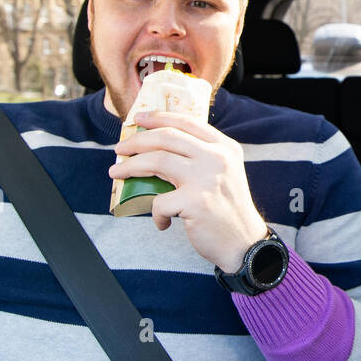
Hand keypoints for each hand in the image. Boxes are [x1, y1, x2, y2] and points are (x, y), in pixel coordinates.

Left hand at [108, 110, 267, 272]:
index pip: (187, 122)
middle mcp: (217, 158)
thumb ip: (202, 157)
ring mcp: (206, 178)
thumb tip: (156, 149)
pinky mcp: (196, 202)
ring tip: (116, 173)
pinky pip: (159, 201)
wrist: (244, 243)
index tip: (137, 119)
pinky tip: (161, 222)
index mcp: (225, 147)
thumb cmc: (228, 209)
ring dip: (130, 167)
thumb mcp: (224, 173)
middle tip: (119, 149)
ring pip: (157, 161)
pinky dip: (155, 213)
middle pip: (167, 137)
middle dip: (136, 141)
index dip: (158, 117)